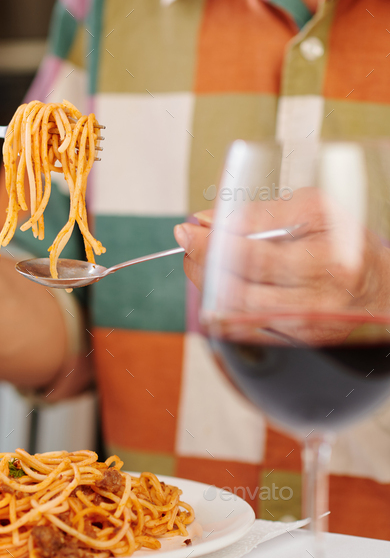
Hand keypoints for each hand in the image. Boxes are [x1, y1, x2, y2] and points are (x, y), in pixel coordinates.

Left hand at [175, 188, 389, 344]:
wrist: (381, 291)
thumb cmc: (347, 245)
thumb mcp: (315, 212)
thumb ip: (260, 213)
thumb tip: (209, 219)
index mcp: (326, 262)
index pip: (252, 255)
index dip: (212, 243)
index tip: (189, 228)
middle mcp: (317, 302)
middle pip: (237, 289)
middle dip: (201, 263)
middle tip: (188, 242)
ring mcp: (305, 330)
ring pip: (235, 312)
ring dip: (206, 284)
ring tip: (198, 260)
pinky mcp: (295, 345)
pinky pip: (244, 329)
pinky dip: (220, 305)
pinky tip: (216, 285)